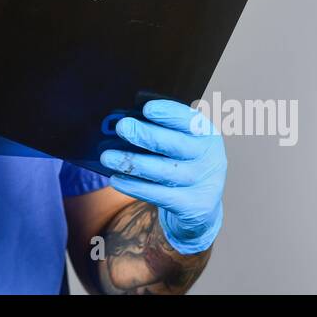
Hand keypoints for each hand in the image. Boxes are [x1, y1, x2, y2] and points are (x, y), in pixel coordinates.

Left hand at [99, 99, 226, 254]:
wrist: (200, 208)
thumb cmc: (181, 165)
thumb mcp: (180, 145)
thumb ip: (160, 132)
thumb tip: (125, 125)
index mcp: (206, 135)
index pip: (189, 120)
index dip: (169, 113)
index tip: (146, 109)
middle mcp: (209, 157)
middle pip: (176, 145)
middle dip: (147, 135)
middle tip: (122, 127)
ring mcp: (203, 183)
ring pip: (164, 171)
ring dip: (132, 163)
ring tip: (107, 157)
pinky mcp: (192, 206)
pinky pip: (159, 195)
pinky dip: (135, 186)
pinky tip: (116, 179)